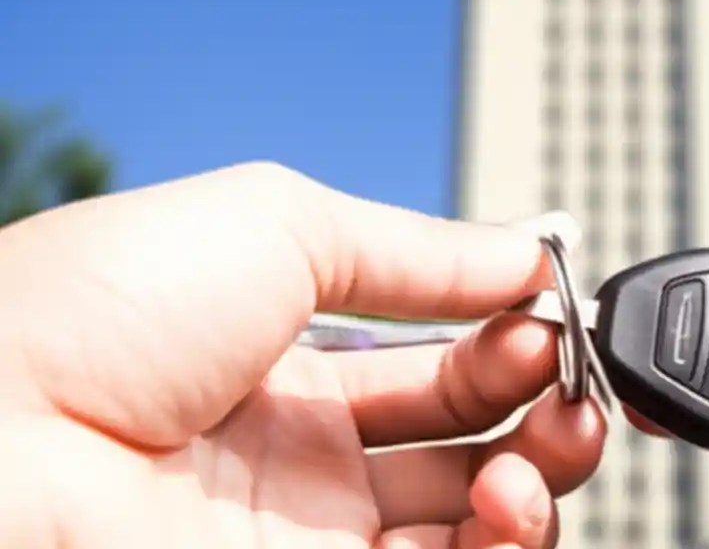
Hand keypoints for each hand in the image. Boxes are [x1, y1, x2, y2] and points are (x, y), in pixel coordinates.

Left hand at [0, 162, 605, 547]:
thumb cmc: (101, 308)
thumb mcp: (279, 226)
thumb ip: (418, 249)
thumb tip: (532, 250)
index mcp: (295, 372)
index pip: (442, 366)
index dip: (510, 338)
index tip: (555, 310)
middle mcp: (311, 467)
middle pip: (473, 451)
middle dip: (548, 410)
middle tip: (573, 376)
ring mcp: (314, 540)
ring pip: (475, 528)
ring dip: (542, 480)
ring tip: (553, 437)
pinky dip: (507, 542)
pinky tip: (509, 492)